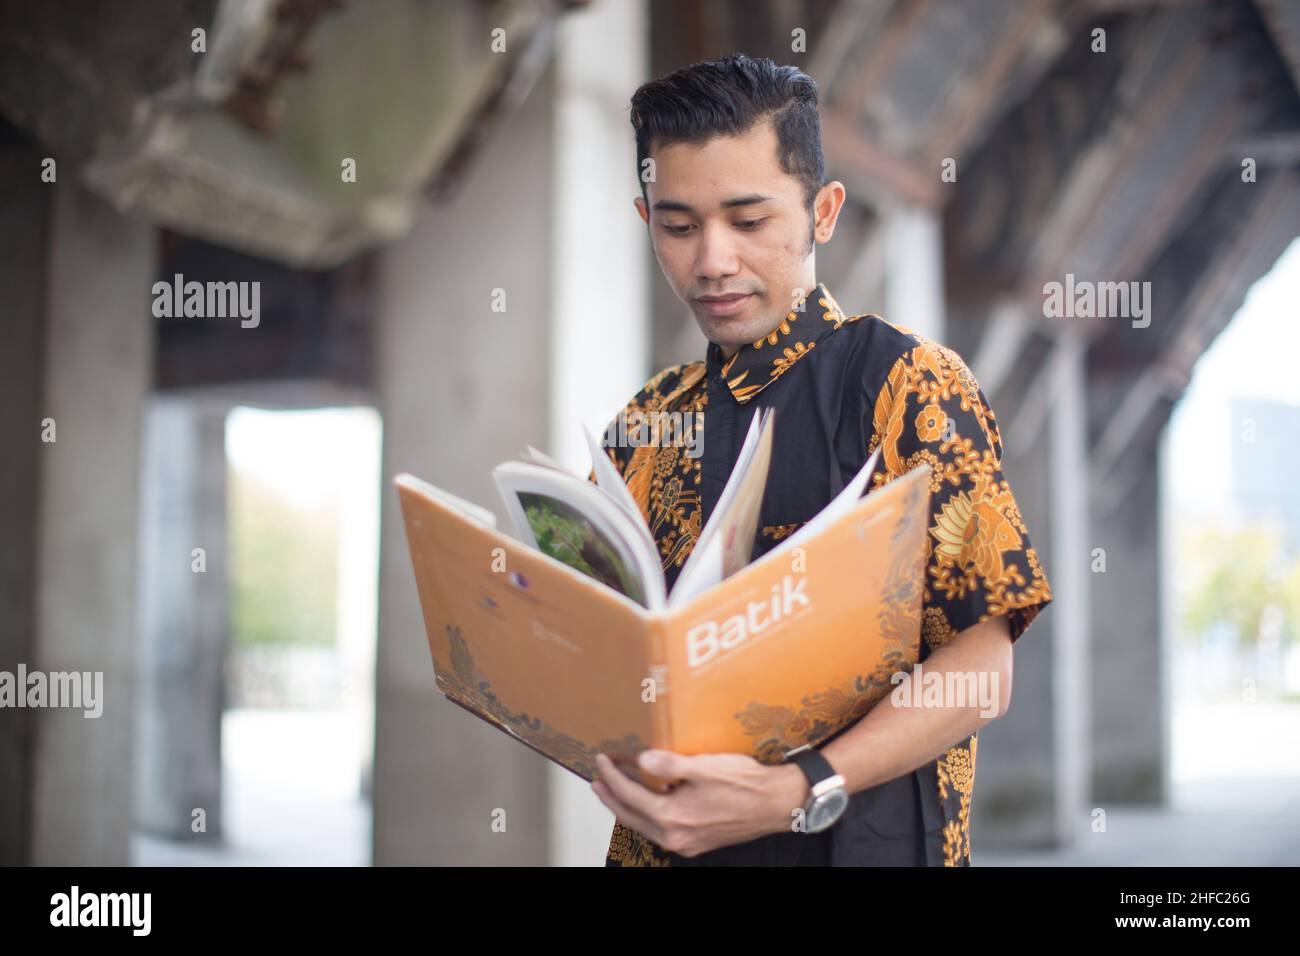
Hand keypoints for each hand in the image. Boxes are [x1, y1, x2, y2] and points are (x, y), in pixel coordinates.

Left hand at [591, 750, 808, 857]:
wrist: (776, 804)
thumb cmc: (745, 784)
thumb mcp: (704, 767)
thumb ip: (669, 765)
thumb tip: (641, 761)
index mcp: (672, 818)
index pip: (630, 796)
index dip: (612, 776)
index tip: (602, 760)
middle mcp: (676, 836)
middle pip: (630, 817)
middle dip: (610, 798)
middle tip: (596, 781)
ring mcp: (687, 842)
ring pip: (644, 826)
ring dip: (626, 808)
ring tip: (614, 792)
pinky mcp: (698, 841)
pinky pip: (661, 829)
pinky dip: (647, 815)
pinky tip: (649, 803)